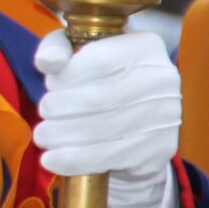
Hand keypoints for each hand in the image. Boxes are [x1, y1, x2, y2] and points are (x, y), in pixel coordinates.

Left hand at [31, 29, 179, 207]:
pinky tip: (53, 160)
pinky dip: (74, 160)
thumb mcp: (77, 54)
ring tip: (43, 136)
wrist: (139, 121)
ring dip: (62, 136)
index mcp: (144, 48)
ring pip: (101, 130)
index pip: (96, 61)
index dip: (65, 78)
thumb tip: (47, 61)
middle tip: (43, 115)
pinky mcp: (160, 148)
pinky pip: (110, 157)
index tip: (51, 87)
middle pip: (96, 99)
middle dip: (58, 110)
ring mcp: (165, 116)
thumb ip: (58, 49)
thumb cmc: (100, 80)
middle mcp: (162, 80)